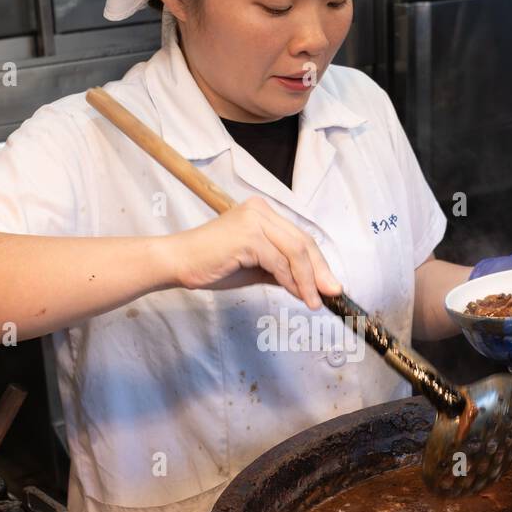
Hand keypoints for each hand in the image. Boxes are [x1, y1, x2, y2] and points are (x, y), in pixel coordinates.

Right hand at [169, 196, 341, 310]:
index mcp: (263, 212)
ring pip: (294, 251)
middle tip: (332, 294)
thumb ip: (281, 270)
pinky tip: (297, 295)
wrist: (178, 263)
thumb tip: (312, 285)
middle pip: (302, 242)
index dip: (318, 263)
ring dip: (308, 280)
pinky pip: (278, 262)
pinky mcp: (247, 235)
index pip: (299, 238)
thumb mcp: (256, 267)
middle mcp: (260, 210)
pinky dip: (291, 281)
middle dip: (320, 271)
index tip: (329, 285)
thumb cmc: (212, 265)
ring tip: (314, 301)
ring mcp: (254, 220)